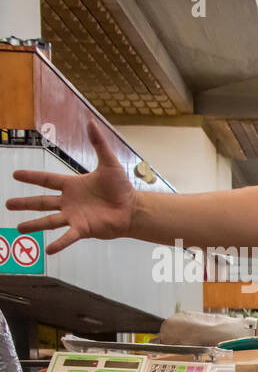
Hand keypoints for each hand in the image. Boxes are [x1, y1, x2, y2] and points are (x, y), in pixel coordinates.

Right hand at [6, 122, 135, 254]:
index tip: (15, 174)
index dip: (32, 177)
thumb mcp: (109, 163)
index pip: (47, 180)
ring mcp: (75, 216)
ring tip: (19, 228)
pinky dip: (59, 243)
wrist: (132, 208)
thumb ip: (98, 144)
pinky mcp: (84, 229)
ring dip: (34, 225)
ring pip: (50, 220)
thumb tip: (91, 121)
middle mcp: (69, 202)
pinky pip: (69, 236)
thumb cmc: (120, 188)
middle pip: (42, 202)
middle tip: (8, 204)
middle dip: (25, 203)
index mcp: (72, 185)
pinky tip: (48, 250)